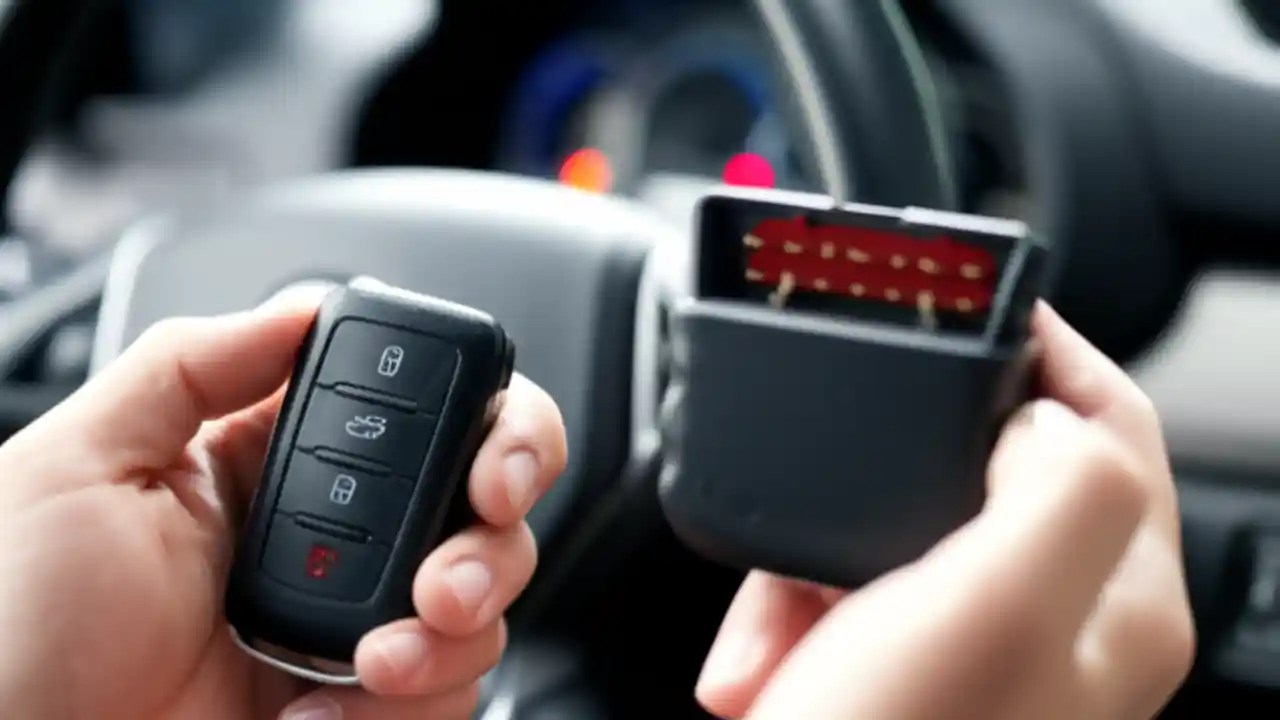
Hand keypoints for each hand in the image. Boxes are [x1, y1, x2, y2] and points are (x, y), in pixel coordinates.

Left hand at [0, 290, 566, 719]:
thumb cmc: (11, 620)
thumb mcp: (80, 462)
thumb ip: (190, 365)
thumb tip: (299, 310)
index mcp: (279, 457)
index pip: (427, 412)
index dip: (493, 426)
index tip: (491, 466)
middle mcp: (336, 535)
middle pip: (485, 509)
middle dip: (490, 542)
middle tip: (447, 582)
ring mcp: (352, 621)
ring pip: (483, 605)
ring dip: (452, 637)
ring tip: (372, 663)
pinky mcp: (359, 702)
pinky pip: (446, 693)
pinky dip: (410, 706)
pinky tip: (324, 712)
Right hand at [694, 302, 1193, 719]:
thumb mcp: (987, 601)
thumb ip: (1056, 481)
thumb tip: (1041, 413)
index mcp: (1117, 602)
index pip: (1112, 422)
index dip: (1047, 350)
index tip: (977, 307)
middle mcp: (1062, 627)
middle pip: (988, 472)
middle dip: (888, 473)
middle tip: (832, 487)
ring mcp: (980, 652)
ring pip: (899, 531)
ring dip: (820, 557)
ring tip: (776, 619)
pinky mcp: (904, 672)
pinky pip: (846, 594)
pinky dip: (793, 612)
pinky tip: (766, 663)